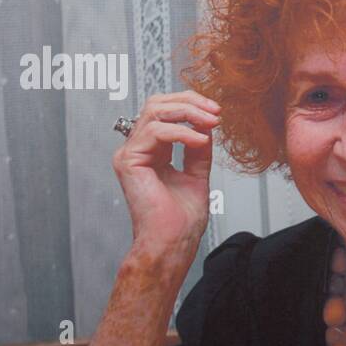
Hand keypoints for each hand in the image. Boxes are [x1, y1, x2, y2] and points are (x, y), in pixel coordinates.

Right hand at [112, 90, 220, 259]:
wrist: (172, 243)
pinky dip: (181, 132)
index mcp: (153, 152)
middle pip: (157, 104)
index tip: (217, 111)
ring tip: (211, 123)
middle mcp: (138, 150)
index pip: (165, 112)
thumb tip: (206, 126)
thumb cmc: (180, 222)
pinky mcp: (128, 161)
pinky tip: (200, 140)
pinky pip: (154, 131)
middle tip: (215, 111)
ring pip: (155, 112)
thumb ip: (198, 150)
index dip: (191, 105)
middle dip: (189, 102)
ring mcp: (130, 154)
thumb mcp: (197, 175)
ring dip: (188, 113)